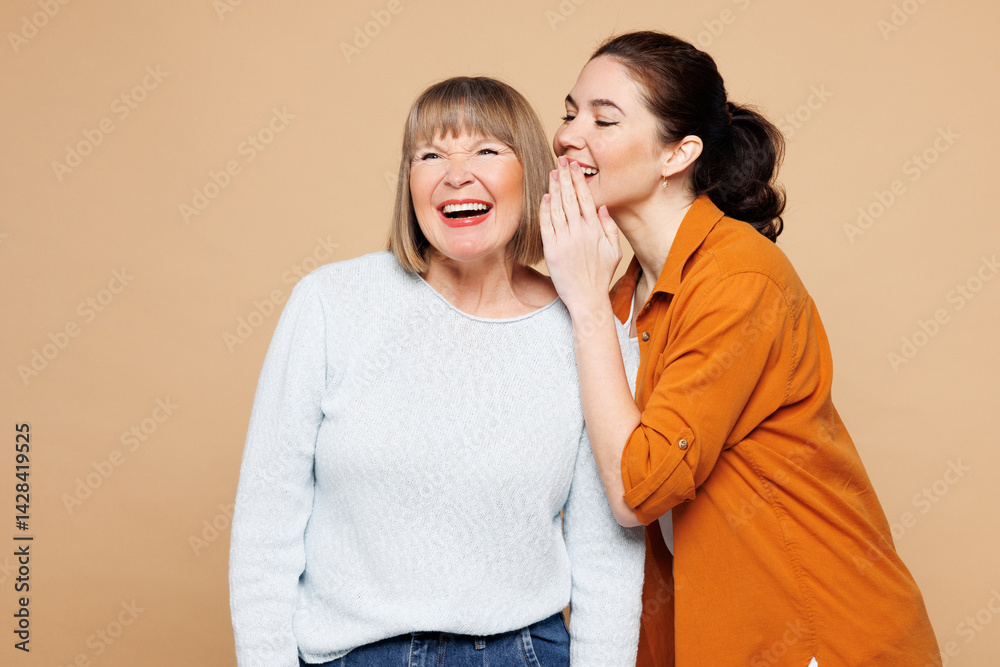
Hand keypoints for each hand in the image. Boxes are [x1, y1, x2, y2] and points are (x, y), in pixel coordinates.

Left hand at [540, 157, 621, 314]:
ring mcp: (564, 240)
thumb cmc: (601, 276)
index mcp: (595, 229)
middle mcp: (579, 232)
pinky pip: (546, 225)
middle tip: (560, 161)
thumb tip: (601, 206)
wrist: (587, 298)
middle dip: (565, 177)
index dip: (579, 180)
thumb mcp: (614, 251)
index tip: (574, 166)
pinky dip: (544, 210)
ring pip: (557, 208)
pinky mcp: (552, 250)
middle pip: (570, 198)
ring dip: (554, 189)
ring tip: (552, 173)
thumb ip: (609, 227)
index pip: (585, 198)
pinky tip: (544, 197)